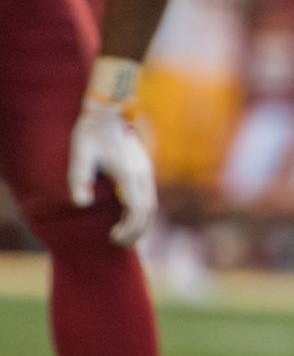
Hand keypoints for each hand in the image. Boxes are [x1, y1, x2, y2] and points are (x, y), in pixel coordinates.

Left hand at [68, 57, 154, 245]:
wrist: (108, 113)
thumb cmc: (90, 133)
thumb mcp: (79, 154)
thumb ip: (79, 178)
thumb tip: (82, 204)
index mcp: (129, 174)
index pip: (136, 210)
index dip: (128, 228)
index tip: (113, 237)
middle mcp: (142, 176)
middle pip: (147, 212)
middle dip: (136, 231)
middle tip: (117, 242)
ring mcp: (146, 173)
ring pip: (151, 206)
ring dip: (141, 223)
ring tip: (124, 234)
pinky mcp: (145, 171)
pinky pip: (149, 198)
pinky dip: (141, 213)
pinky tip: (128, 217)